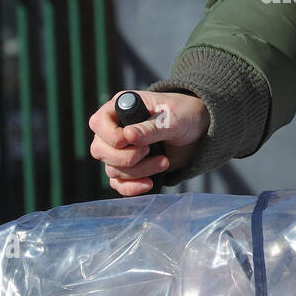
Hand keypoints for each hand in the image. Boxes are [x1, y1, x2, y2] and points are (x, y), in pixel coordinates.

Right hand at [88, 91, 209, 196]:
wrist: (198, 131)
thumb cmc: (183, 115)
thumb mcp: (171, 119)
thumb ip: (150, 128)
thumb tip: (128, 136)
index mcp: (120, 108)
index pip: (97, 123)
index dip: (112, 136)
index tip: (134, 140)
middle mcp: (115, 129)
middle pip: (100, 150)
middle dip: (126, 157)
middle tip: (149, 151)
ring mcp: (120, 150)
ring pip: (112, 169)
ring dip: (139, 171)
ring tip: (164, 162)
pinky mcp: (129, 168)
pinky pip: (118, 184)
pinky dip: (132, 188)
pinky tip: (149, 184)